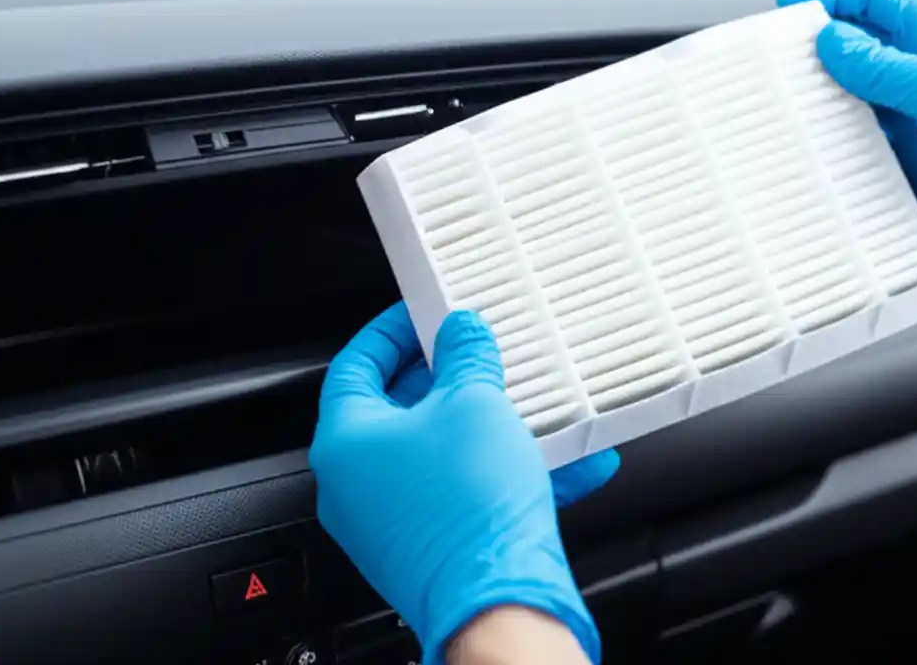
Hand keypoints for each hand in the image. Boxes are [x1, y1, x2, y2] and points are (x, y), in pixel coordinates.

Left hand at [310, 303, 603, 662]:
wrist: (496, 601)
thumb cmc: (467, 512)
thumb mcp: (475, 404)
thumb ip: (467, 357)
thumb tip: (462, 333)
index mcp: (346, 442)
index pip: (355, 365)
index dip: (391, 332)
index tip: (422, 314)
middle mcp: (357, 486)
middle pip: (399, 411)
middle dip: (450, 379)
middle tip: (480, 354)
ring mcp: (392, 522)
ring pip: (441, 455)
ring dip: (488, 427)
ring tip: (531, 406)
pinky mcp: (430, 548)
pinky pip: (468, 495)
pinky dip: (509, 474)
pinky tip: (570, 462)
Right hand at [777, 0, 916, 280]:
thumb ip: (882, 66)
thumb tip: (833, 42)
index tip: (792, 0)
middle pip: (858, 44)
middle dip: (817, 45)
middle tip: (780, 55)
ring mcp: (914, 113)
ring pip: (853, 94)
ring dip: (824, 95)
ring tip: (792, 99)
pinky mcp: (908, 155)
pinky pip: (860, 141)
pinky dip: (837, 141)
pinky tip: (819, 142)